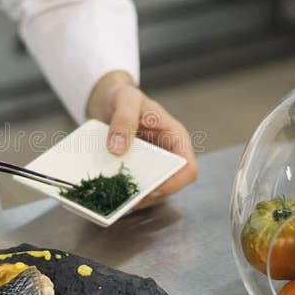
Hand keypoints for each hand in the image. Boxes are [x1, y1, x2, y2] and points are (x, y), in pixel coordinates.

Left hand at [86, 72, 197, 207]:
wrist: (107, 99)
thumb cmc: (123, 95)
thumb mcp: (125, 99)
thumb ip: (124, 119)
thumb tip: (118, 148)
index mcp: (174, 137)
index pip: (187, 168)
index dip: (174, 183)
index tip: (151, 189)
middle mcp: (167, 153)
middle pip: (170, 185)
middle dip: (151, 195)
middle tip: (127, 199)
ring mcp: (152, 164)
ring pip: (152, 191)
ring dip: (136, 197)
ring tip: (115, 198)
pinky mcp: (137, 169)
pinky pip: (135, 187)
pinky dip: (124, 193)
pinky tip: (109, 192)